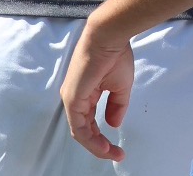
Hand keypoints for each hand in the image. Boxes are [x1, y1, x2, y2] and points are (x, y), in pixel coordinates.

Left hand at [61, 18, 136, 161]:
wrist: (109, 37)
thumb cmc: (115, 56)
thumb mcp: (120, 86)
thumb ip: (116, 106)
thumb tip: (113, 124)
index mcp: (85, 93)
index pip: (89, 122)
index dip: (102, 137)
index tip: (117, 148)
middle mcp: (75, 98)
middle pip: (84, 130)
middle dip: (100, 145)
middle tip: (116, 154)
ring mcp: (72, 98)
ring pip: (80, 131)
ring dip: (95, 146)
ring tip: (111, 153)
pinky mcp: (72, 98)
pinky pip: (79, 126)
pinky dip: (90, 139)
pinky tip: (102, 146)